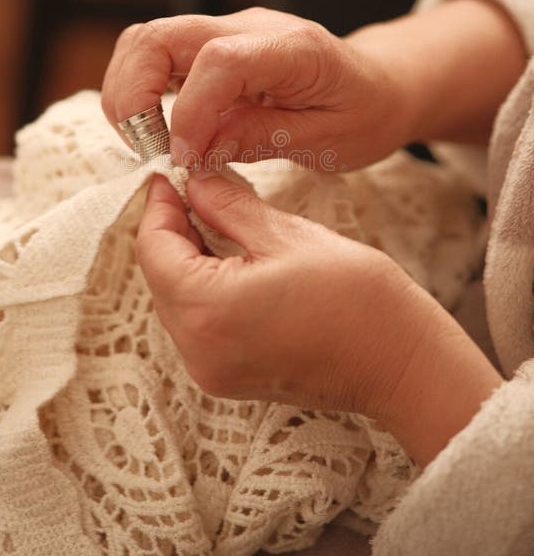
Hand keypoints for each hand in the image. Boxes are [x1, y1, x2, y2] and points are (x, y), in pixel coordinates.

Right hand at [102, 7, 410, 169]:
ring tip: (151, 144)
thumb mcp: (326, 142)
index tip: (185, 160)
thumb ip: (257, 139)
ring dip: (129, 94)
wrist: (380, 84)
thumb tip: (192, 153)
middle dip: (133, 97)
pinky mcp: (211, 47)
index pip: (218, 62)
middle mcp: (249, 28)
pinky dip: (140, 93)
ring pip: (145, 42)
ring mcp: (225, 32)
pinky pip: (156, 57)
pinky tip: (160, 132)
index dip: (189, 113)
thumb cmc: (363, 113)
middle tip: (148, 151)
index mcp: (291, 48)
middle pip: (158, 36)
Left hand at [138, 172, 501, 464]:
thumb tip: (193, 182)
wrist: (401, 362)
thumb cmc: (357, 297)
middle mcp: (197, 350)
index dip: (158, 207)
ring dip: (187, 260)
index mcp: (207, 310)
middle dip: (172, 231)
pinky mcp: (228, 378)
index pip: (153, 249)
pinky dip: (203, 289)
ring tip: (215, 220)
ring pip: (176, 301)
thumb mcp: (285, 235)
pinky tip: (229, 260)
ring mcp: (211, 371)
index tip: (169, 178)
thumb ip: (227, 206)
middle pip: (159, 277)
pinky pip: (197, 325)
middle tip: (194, 191)